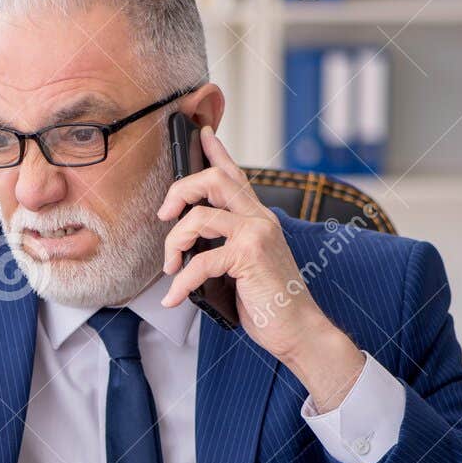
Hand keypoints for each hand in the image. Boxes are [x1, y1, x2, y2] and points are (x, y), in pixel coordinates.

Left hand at [156, 126, 363, 410]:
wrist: (297, 328)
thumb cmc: (269, 301)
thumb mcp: (243, 267)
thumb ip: (223, 248)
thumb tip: (188, 248)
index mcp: (257, 219)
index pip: (235, 175)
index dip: (216, 151)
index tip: (201, 134)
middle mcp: (259, 219)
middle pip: (213, 180)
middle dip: (180, 191)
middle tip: (164, 215)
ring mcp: (256, 234)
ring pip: (199, 217)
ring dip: (174, 243)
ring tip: (171, 267)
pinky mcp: (249, 256)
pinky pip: (200, 261)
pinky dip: (181, 282)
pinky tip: (175, 298)